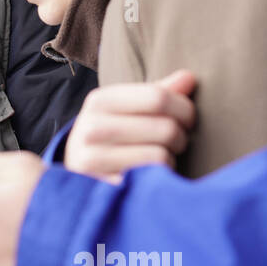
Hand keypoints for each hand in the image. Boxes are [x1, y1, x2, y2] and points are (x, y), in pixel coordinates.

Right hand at [63, 69, 196, 182]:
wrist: (76, 167)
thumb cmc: (111, 133)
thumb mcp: (126, 107)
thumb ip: (158, 92)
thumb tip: (189, 77)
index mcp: (99, 101)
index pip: (158, 98)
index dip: (184, 109)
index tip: (187, 120)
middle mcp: (91, 128)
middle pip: (165, 128)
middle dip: (181, 137)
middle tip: (177, 142)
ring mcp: (93, 160)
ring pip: (161, 156)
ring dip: (171, 160)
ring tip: (161, 158)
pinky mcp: (103, 187)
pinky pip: (150, 182)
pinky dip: (157, 180)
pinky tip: (149, 176)